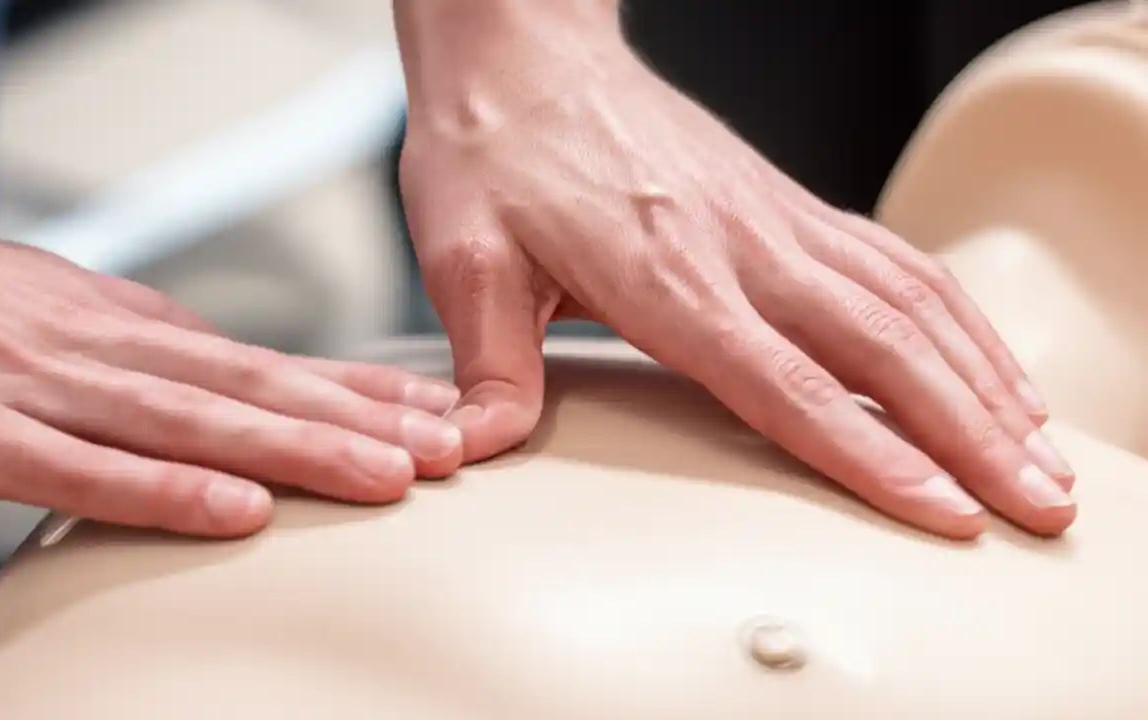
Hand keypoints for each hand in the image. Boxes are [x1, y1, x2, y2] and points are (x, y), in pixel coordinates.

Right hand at [0, 193, 461, 536]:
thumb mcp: (85, 316)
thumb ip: (161, 354)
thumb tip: (237, 385)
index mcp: (144, 330)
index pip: (275, 361)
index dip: (362, 388)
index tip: (439, 412)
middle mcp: (119, 352)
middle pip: (259, 388)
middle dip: (361, 421)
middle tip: (447, 449)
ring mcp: (58, 392)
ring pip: (197, 421)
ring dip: (298, 448)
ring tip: (383, 476)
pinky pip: (88, 469)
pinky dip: (166, 488)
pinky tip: (235, 509)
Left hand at [394, 0, 1073, 538]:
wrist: (524, 54)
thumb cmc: (495, 150)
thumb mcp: (465, 260)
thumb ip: (488, 367)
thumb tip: (477, 448)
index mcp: (669, 274)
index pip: (790, 383)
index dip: (873, 455)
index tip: (944, 510)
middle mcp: (744, 246)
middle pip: (884, 351)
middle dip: (973, 437)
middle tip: (1037, 507)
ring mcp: (776, 220)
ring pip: (910, 304)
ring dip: (985, 381)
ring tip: (1039, 454)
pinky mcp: (786, 203)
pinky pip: (896, 261)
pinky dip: (956, 319)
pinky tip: (986, 362)